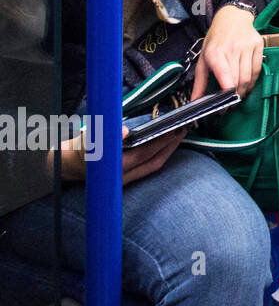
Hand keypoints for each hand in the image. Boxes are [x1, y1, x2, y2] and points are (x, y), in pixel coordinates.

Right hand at [56, 127, 184, 184]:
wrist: (69, 165)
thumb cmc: (78, 151)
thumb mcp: (85, 141)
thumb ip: (101, 136)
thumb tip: (124, 132)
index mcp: (113, 168)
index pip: (143, 155)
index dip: (160, 142)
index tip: (172, 129)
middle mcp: (123, 177)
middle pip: (153, 161)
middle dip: (170, 144)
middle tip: (184, 127)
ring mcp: (126, 178)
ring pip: (153, 164)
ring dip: (168, 148)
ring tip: (180, 131)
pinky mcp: (129, 176)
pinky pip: (149, 165)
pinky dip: (160, 152)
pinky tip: (168, 140)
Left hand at [192, 4, 263, 99]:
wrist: (232, 18)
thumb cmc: (217, 39)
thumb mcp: (203, 58)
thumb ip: (199, 81)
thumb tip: (195, 101)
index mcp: (215, 52)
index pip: (224, 74)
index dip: (227, 91)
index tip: (225, 103)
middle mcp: (232, 48)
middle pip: (238, 80)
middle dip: (235, 96)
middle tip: (230, 104)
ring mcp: (247, 47)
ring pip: (248, 77)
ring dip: (244, 91)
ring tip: (238, 96)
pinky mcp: (258, 46)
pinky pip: (257, 70)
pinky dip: (252, 82)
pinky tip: (247, 85)